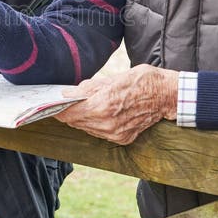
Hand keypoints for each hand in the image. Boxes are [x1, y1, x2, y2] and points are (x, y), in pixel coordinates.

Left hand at [55, 64, 178, 143]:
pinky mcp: (123, 139)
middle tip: (62, 103)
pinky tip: (97, 113)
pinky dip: (94, 124)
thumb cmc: (142, 80)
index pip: (69, 112)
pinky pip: (100, 133)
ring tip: (78, 107)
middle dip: (68, 113)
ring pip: (87, 128)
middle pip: (76, 122)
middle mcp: (107, 125)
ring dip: (80, 119)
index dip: (58, 108)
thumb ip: (88, 88)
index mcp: (103, 106)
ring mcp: (116, 134)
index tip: (50, 103)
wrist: (167, 95)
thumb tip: (68, 93)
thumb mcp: (112, 78)